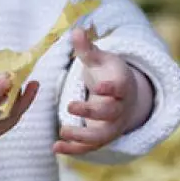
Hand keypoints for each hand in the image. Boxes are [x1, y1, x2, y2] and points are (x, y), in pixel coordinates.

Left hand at [53, 27, 153, 156]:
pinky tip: (56, 148)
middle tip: (70, 106)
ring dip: (82, 136)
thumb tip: (75, 31)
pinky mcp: (102, 138)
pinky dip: (74, 150)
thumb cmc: (109, 73)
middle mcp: (120, 108)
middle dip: (91, 111)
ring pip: (101, 136)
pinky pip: (90, 148)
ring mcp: (112, 126)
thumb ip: (86, 48)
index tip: (100, 86)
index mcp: (122, 85)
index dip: (111, 88)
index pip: (119, 88)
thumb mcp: (99, 59)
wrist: (124, 96)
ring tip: (62, 131)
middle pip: (109, 113)